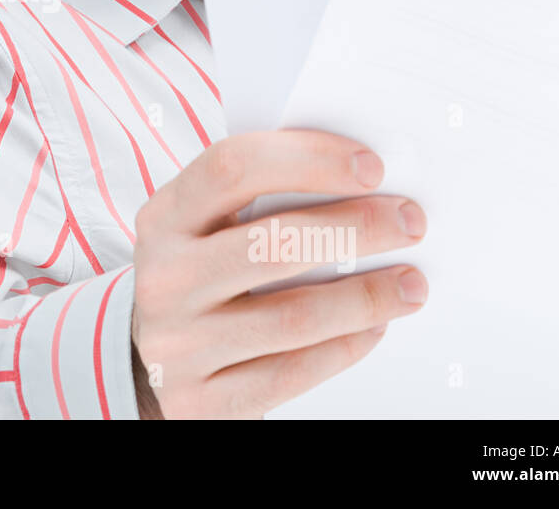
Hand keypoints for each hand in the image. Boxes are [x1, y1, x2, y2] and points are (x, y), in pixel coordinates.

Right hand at [130, 129, 426, 418]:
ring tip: (411, 284)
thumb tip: (359, 182)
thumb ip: (257, 199)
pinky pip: (290, 373)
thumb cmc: (200, 276)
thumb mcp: (203, 227)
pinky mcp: (201, 398)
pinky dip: (344, 348)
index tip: (371, 167)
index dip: (307, 159)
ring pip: (292, 316)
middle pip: (273, 243)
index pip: (232, 168)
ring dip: (366, 297)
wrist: (147, 361)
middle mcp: (164, 278)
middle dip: (356, 228)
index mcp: (164, 218)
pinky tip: (374, 328)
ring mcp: (178, 343)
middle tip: (409, 222)